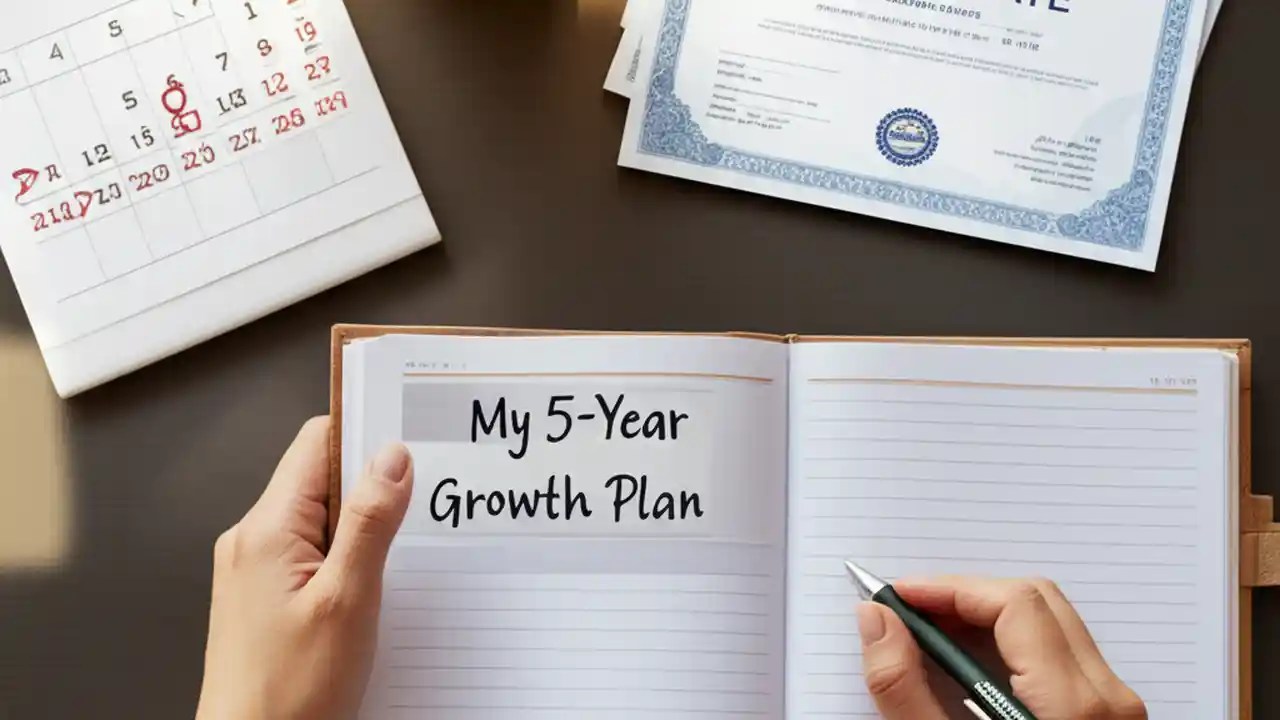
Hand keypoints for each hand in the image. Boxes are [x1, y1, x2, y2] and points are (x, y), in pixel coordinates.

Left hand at [196, 417, 414, 719]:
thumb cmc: (289, 696)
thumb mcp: (348, 600)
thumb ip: (372, 523)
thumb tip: (391, 457)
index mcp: (266, 530)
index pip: (316, 443)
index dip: (365, 433)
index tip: (409, 440)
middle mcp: (252, 541)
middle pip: (321, 479)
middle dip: (373, 488)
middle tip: (419, 508)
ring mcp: (256, 570)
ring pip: (321, 520)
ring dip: (364, 530)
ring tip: (397, 559)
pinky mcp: (266, 597)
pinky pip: (313, 555)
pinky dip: (348, 560)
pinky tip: (372, 589)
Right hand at [856, 577, 1146, 719]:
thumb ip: (903, 689)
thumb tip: (876, 625)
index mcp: (1072, 706)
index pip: (1013, 604)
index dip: (948, 588)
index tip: (898, 597)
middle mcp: (1108, 700)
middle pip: (1036, 601)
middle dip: (965, 595)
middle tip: (909, 611)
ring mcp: (1115, 711)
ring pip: (1051, 623)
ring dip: (987, 616)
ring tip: (931, 636)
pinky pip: (1061, 654)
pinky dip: (1011, 644)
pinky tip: (969, 668)